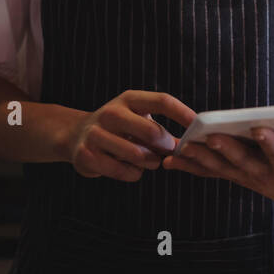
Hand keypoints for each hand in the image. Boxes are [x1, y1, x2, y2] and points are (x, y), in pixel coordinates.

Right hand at [69, 89, 196, 182]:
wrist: (76, 135)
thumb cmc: (118, 128)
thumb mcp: (136, 118)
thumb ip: (160, 128)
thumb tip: (193, 143)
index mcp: (127, 99)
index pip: (161, 101)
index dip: (182, 113)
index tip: (198, 124)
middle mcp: (111, 113)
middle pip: (151, 131)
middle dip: (165, 145)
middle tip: (168, 150)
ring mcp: (96, 134)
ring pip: (138, 155)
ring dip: (150, 162)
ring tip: (149, 160)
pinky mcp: (87, 155)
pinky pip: (124, 171)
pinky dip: (134, 174)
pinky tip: (132, 168)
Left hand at [162, 120, 273, 208]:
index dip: (270, 144)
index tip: (260, 130)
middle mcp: (265, 176)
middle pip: (244, 163)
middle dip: (228, 151)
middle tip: (212, 137)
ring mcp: (247, 178)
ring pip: (222, 170)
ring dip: (202, 160)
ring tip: (181, 149)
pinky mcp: (235, 175)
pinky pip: (211, 173)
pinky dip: (192, 168)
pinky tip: (170, 161)